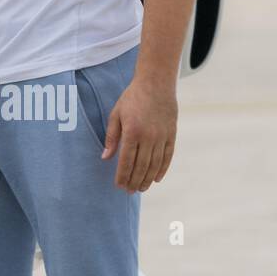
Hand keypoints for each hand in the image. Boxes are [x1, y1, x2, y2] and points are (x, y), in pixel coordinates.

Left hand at [101, 78, 177, 192]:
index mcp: (132, 132)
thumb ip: (111, 137)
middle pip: (141, 166)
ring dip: (147, 179)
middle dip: (134, 181)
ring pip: (154, 164)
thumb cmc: (132, 98)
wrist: (156, 84)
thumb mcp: (116, 114)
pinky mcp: (171, 135)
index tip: (118, 185)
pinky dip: (162, 169)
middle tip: (129, 191)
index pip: (126, 160)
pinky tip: (156, 179)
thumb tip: (105, 158)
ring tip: (141, 188)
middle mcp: (148, 137)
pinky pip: (167, 156)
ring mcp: (161, 137)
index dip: (122, 175)